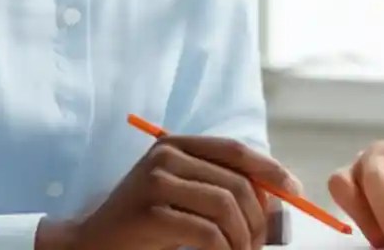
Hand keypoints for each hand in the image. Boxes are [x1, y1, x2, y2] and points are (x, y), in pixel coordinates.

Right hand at [35, 135, 301, 249]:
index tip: (295, 191)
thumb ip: (219, 184)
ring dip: (243, 238)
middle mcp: (166, 156)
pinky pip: (207, 233)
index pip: (236, 151)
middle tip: (261, 244)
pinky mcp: (149, 213)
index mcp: (177, 144)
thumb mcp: (183, 194)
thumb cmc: (146, 224)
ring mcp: (155, 182)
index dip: (270, 170)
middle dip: (259, 218)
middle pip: (237, 182)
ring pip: (226, 207)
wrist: (89, 245)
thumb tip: (279, 192)